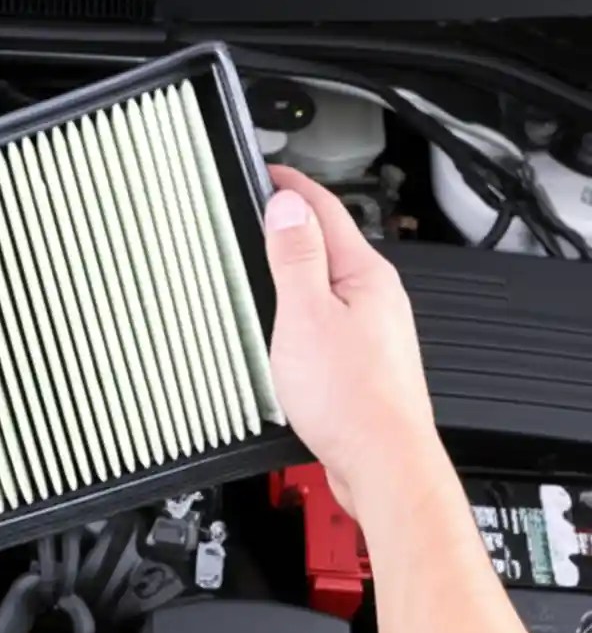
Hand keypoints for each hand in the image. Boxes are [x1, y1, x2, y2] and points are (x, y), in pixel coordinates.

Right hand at [264, 166, 441, 514]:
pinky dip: (298, 307)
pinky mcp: (359, 360)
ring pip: (324, 283)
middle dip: (289, 224)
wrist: (381, 462)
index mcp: (364, 276)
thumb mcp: (306, 315)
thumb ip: (295, 258)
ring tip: (259, 259)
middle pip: (326, 244)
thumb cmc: (350, 398)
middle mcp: (374, 297)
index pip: (326, 210)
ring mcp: (370, 329)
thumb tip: (286, 205)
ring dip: (292, 267)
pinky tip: (280, 322)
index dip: (291, 186)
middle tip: (251, 211)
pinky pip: (324, 317)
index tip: (265, 170)